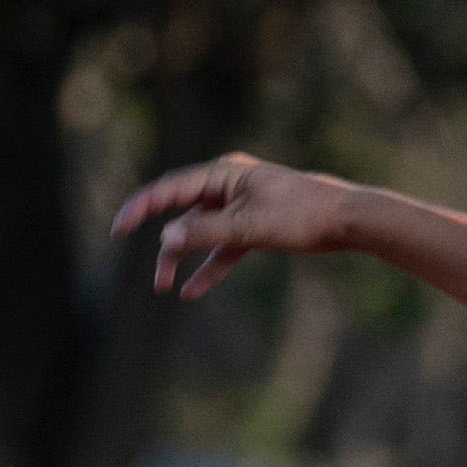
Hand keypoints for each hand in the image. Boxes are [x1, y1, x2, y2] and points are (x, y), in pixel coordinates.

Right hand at [110, 154, 352, 298]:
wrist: (347, 220)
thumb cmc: (302, 215)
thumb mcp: (250, 226)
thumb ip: (206, 232)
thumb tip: (166, 239)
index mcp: (223, 174)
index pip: (170, 189)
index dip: (141, 208)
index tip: (119, 228)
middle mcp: (228, 186)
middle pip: (182, 214)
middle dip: (164, 245)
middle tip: (145, 269)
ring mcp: (240, 206)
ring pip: (201, 234)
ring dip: (183, 259)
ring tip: (163, 287)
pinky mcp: (254, 226)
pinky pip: (223, 248)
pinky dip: (210, 267)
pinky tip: (192, 291)